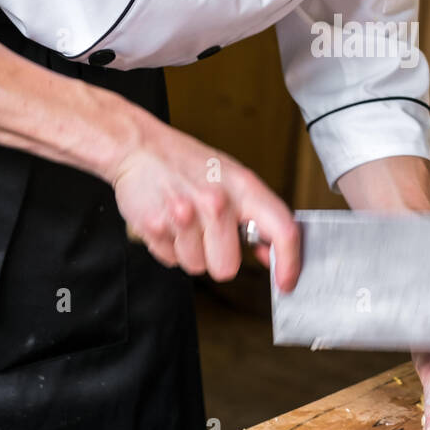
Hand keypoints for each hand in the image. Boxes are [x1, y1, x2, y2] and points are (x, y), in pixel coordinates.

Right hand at [110, 120, 299, 288]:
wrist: (139, 147)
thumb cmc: (189, 163)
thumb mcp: (233, 177)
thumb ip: (255, 213)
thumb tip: (269, 252)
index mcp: (244, 187)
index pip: (283, 230)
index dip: (289, 263)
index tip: (286, 282)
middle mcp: (216, 201)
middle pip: (228, 267)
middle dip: (218, 258)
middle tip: (209, 233)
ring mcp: (184, 215)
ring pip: (197, 267)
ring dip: (191, 251)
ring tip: (185, 221)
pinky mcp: (155, 226)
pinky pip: (171, 260)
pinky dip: (169, 247)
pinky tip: (169, 221)